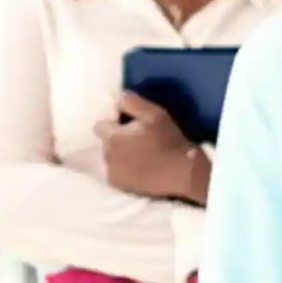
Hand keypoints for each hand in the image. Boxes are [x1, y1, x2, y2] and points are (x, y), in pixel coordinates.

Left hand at [93, 92, 207, 202]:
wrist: (181, 172)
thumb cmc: (168, 140)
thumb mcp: (154, 114)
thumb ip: (132, 103)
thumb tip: (117, 96)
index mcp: (112, 137)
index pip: (100, 126)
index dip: (113, 123)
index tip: (128, 125)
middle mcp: (107, 156)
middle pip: (105, 143)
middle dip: (116, 140)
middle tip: (137, 139)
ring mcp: (112, 173)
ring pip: (111, 159)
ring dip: (120, 155)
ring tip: (140, 155)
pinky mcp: (120, 186)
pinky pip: (117, 173)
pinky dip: (125, 170)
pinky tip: (141, 169)